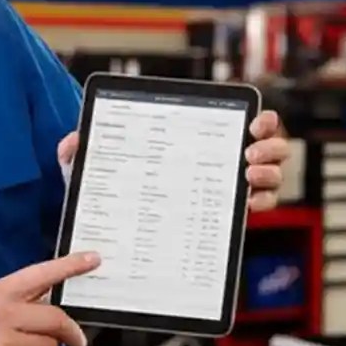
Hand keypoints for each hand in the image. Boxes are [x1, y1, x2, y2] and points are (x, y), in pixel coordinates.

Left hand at [56, 109, 290, 211]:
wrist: (119, 227)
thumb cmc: (111, 187)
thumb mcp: (93, 168)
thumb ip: (76, 152)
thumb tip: (73, 141)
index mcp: (199, 136)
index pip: (241, 119)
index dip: (261, 118)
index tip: (253, 123)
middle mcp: (223, 158)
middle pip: (269, 145)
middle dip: (269, 146)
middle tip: (247, 154)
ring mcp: (230, 185)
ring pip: (272, 174)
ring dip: (269, 174)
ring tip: (247, 176)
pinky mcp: (230, 213)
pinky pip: (262, 205)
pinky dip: (262, 203)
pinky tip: (246, 205)